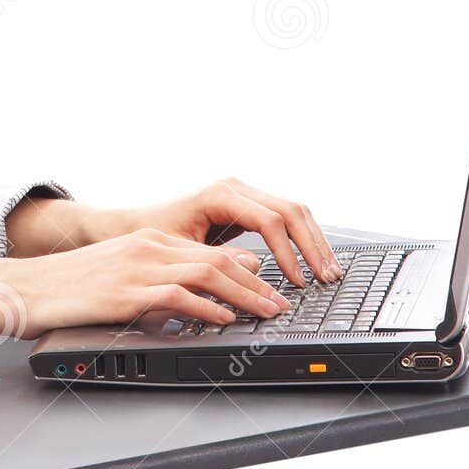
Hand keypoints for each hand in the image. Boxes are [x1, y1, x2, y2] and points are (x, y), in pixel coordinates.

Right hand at [19, 227, 294, 334]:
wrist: (26, 287)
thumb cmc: (70, 286)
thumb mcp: (121, 275)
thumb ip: (160, 280)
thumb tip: (202, 296)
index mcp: (148, 240)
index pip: (210, 251)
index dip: (248, 271)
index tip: (270, 290)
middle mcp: (147, 247)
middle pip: (217, 259)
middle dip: (257, 283)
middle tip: (280, 303)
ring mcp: (137, 267)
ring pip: (207, 273)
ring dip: (244, 295)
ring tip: (267, 312)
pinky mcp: (125, 291)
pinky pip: (179, 295)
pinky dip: (208, 307)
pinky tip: (224, 319)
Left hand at [113, 177, 339, 286]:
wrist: (139, 224)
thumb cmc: (155, 236)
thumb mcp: (182, 250)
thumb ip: (217, 259)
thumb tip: (256, 269)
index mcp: (220, 194)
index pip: (269, 220)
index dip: (288, 252)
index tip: (297, 281)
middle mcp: (236, 187)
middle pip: (290, 210)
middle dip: (312, 246)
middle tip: (327, 278)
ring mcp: (245, 193)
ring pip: (295, 211)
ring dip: (315, 241)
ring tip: (329, 272)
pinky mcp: (250, 205)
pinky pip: (286, 217)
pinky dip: (304, 238)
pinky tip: (314, 260)